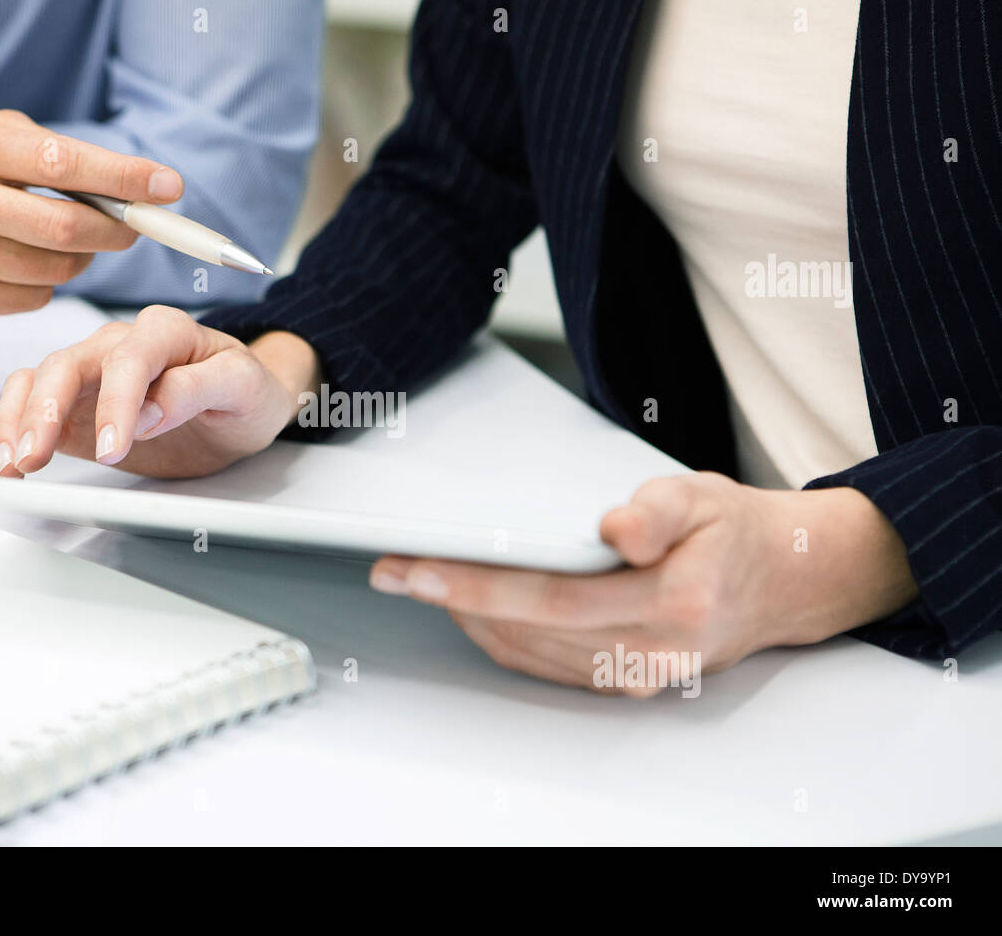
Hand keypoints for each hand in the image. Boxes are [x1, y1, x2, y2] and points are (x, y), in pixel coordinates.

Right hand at [0, 108, 183, 315]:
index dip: (124, 179)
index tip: (169, 187)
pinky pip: (32, 299)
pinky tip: (23, 263)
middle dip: (116, 232)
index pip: (62, 164)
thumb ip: (46, 152)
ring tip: (67, 240)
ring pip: (56, 272)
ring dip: (81, 260)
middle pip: (66, 231)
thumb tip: (129, 188)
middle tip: (132, 227)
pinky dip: (46, 283)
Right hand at [0, 306, 321, 478]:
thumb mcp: (243, 387)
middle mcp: (120, 345)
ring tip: (12, 465)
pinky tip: (7, 463)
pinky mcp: (77, 407)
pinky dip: (12, 430)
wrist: (243, 406)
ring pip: (38, 381)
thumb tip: (148, 411)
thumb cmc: (246, 391)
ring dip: (18, 422)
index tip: (111, 448)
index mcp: (165, 331)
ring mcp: (93, 374)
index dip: (115, 402)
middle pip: (67, 364)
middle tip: (36, 457)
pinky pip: (31, 405)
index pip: (129, 359)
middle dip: (46, 412)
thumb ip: (196, 390)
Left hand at [370, 472, 919, 695]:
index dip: (476, 584)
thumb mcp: (704, 496)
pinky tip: (471, 608)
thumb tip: (617, 529)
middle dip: (451, 599)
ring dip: (467, 619)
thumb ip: (658, 509)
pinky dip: (500, 636)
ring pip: (530, 653)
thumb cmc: (735, 532)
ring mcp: (639, 676)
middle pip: (527, 630)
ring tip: (420, 582)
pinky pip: (546, 664)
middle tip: (394, 571)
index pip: (550, 598)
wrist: (785, 583)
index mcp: (671, 604)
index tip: (418, 567)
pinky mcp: (627, 682)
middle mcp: (652, 654)